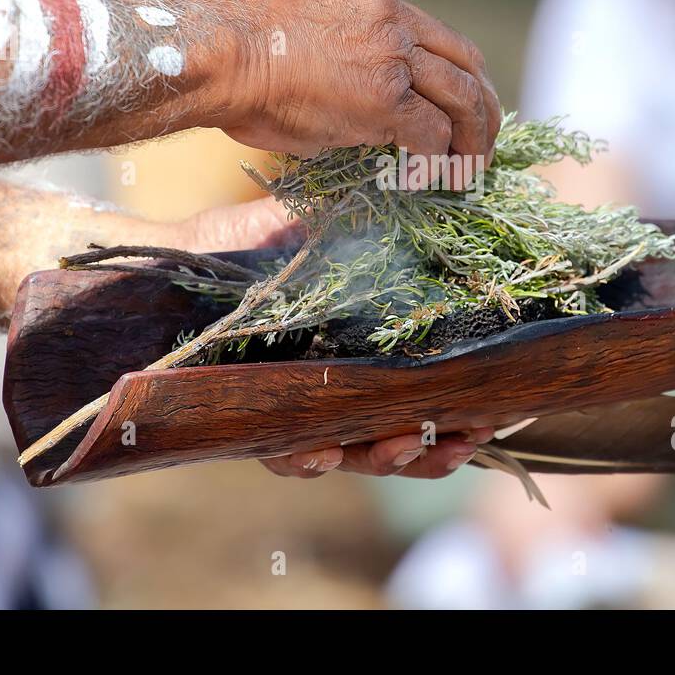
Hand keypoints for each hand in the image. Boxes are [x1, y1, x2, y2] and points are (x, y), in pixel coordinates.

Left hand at [171, 200, 492, 480]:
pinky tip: (324, 450)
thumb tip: (444, 216)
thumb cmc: (259, 241)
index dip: (462, 414)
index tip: (494, 413)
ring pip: (352, 454)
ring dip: (384, 458)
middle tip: (464, 439)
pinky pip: (284, 452)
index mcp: (368, 358)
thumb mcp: (331, 236)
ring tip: (399, 446)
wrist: (180, 255)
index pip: (425, 398)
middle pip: (399, 438)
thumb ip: (381, 239)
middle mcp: (339, 392)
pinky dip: (308, 457)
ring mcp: (299, 410)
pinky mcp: (253, 420)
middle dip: (435, 448)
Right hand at [218, 0, 501, 168]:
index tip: (462, 104)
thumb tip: (345, 96)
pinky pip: (432, 131)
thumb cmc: (236, 54)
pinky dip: (440, 158)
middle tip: (484, 140)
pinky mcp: (386, 98)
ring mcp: (392, 56)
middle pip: (466, 62)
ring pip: (463, 97)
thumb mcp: (300, 29)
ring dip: (474, 138)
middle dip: (484, 106)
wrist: (218, 56)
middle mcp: (391, 18)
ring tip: (473, 167)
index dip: (460, 75)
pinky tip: (434, 175)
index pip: (437, 36)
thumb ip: (337, 50)